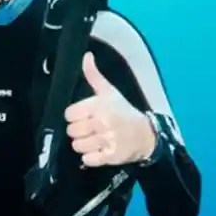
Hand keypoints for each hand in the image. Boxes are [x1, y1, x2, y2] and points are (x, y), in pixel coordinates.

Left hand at [65, 52, 155, 167]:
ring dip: (83, 145)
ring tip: (94, 140)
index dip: (74, 116)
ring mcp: (106, 141)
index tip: (83, 116)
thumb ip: (94, 75)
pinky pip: (87, 160)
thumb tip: (86, 55)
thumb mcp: (109, 92)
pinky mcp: (109, 157)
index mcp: (100, 106)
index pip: (69, 114)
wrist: (145, 135)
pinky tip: (98, 150)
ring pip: (77, 146)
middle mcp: (102, 123)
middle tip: (90, 129)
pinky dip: (90, 157)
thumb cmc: (124, 111)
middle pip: (72, 131)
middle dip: (78, 131)